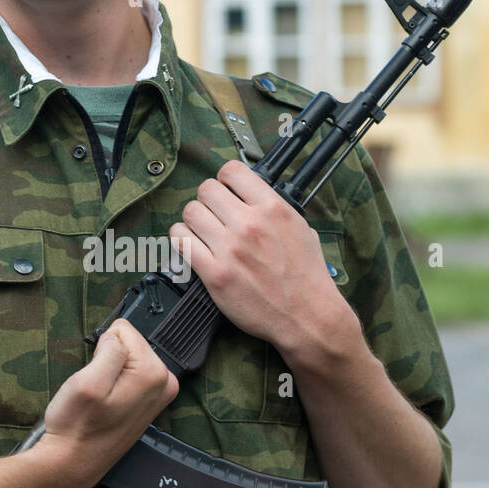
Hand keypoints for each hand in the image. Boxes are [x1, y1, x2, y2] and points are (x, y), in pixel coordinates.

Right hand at [38, 319, 178, 487]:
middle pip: (129, 344)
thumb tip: (115, 336)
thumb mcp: (88, 380)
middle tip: (96, 388)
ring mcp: (158, 395)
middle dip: (107, 361)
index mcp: (153, 373)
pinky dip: (113, 384)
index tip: (96, 373)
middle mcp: (164, 383)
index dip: (102, 349)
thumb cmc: (76, 426)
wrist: (72, 462)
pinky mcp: (148, 403)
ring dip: (109, 373)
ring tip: (100, 398)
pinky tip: (106, 404)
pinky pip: (128, 376)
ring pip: (127, 359)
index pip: (124, 330)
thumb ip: (110, 349)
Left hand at [168, 158, 355, 362]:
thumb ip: (274, 208)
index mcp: (272, 208)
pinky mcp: (214, 274)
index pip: (232, 171)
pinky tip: (191, 244)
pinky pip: (182, 242)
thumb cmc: (306, 276)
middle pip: (205, 190)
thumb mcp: (301, 228)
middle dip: (207, 199)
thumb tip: (252, 195)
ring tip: (202, 231)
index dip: (225, 179)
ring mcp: (229, 249)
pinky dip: (182, 239)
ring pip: (190, 213)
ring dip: (193, 220)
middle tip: (213, 213)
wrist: (307, 316)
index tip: (226, 190)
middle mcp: (249, 224)